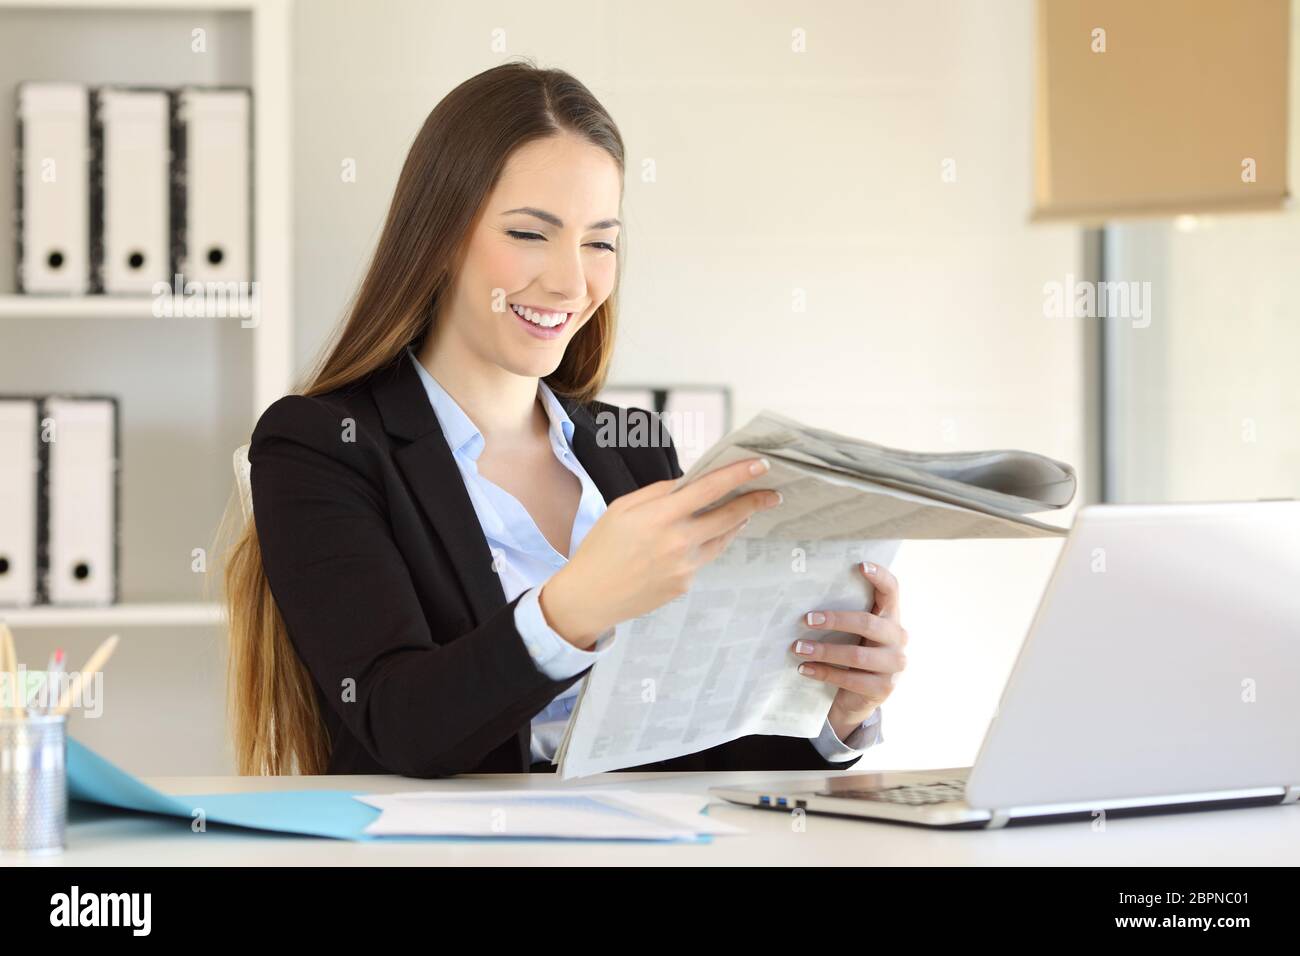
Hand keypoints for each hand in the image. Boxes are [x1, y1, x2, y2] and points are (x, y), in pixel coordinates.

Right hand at [540, 456, 782, 647]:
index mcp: (659, 516)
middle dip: (755, 502)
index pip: (709, 489)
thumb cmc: (601, 547)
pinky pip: (704, 558)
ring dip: (737, 522)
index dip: (738, 474)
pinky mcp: (685, 585)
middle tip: (772, 493)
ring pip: (722, 538)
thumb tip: (690, 482)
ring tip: (746, 510)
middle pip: (729, 516)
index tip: (761, 464)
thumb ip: (658, 493)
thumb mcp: (622, 508)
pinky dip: (708, 543)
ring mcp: (684, 566)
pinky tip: (704, 536)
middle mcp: (677, 541)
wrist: (589, 596)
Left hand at [791, 561, 905, 741]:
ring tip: (797, 647)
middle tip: (806, 620)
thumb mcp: (855, 633)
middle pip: (867, 623)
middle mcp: (898, 639)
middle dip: (834, 620)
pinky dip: (823, 672)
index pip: (892, 590)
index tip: (860, 565)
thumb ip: (847, 615)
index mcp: (891, 617)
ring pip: (856, 655)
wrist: (860, 698)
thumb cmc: (853, 654)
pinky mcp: (882, 689)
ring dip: (822, 650)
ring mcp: (894, 666)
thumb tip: (807, 593)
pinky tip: (804, 668)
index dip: (880, 576)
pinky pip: (849, 679)